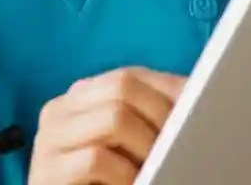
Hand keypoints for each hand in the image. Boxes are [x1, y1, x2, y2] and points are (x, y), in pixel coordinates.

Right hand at [27, 66, 185, 184]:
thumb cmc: (107, 183)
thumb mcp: (131, 147)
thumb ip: (148, 120)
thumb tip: (196, 92)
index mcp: (79, 98)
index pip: (131, 75)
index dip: (171, 91)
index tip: (203, 112)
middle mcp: (59, 111)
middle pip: (122, 86)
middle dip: (163, 114)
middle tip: (185, 144)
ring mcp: (48, 140)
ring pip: (113, 117)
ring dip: (148, 146)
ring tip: (162, 169)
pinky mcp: (47, 173)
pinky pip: (96, 159)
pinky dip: (126, 174)